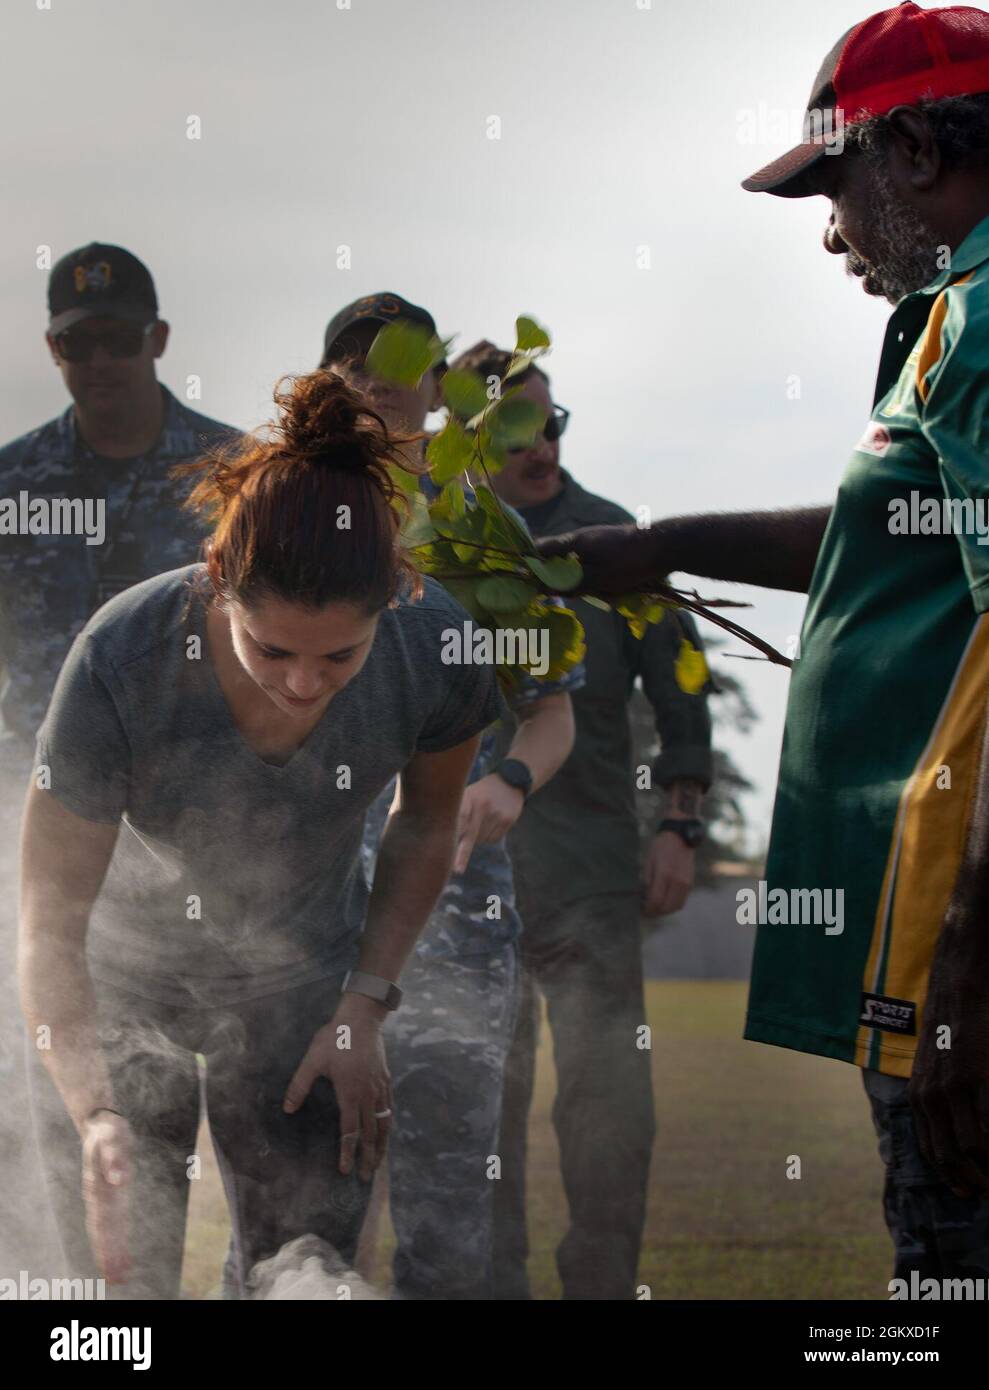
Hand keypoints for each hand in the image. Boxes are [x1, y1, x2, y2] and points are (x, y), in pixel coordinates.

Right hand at [80, 1110, 132, 1284]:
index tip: (112, 1265)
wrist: (99, 1123)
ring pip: (106, 1229)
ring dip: (111, 1252)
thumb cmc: (108, 1130)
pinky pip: (113, 1220)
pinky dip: (115, 1238)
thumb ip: (115, 1158)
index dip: (108, 1245)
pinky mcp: (111, 1194)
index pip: (105, 1223)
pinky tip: (119, 1253)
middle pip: (104, 1231)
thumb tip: (121, 1181)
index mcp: (101, 1189)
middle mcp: (100, 1197)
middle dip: (110, 1256)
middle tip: (117, 1279)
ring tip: (116, 1276)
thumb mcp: (113, 1137)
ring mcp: (103, 1197)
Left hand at [283, 994, 392, 1180]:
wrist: (362, 1017)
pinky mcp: (386, 1078)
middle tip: (366, 1176)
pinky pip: (390, 1107)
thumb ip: (299, 1085)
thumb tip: (286, 1108)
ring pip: (384, 1122)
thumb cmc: (335, 1037)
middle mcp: (368, 1094)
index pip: (350, 1130)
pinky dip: (389, 1124)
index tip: (345, 1170)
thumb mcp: (312, 1059)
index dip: (348, 1152)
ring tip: (379, 1162)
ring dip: (382, 1145)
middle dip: (368, 1156)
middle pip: (371, 1132)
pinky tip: (386, 1130)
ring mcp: (380, 1086)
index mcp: (350, 1092)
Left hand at [453, 775, 524, 873]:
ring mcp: (497, 813)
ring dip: (477, 838)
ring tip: (481, 822)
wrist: (510, 781)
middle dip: (462, 854)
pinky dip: (489, 837)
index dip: (453, 837)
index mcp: (469, 797)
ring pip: (481, 840)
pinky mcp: (508, 820)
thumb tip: (447, 839)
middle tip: (457, 870)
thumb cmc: (481, 792)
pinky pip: (493, 839)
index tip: (447, 851)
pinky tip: (491, 824)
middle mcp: (483, 806)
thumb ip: (458, 812)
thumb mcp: (468, 794)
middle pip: (471, 836)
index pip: (459, 819)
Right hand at [537, 522, 664, 595]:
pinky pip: (587, 560)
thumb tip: (540, 587)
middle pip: (554, 555)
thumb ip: (567, 583)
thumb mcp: (595, 579)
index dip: (527, 562)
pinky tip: (596, 586)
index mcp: (573, 542)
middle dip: (549, 573)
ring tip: (575, 592)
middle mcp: (581, 537)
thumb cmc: (628, 563)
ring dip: (569, 575)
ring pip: (572, 560)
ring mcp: (595, 540)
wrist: (663, 546)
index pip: (540, 549)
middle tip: (545, 592)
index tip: (519, 578)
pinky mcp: (608, 546)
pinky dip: (585, 573)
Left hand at [642, 832, 694, 916]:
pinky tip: (665, 900)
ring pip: (676, 906)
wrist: (680, 837)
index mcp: (665, 874)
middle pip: (667, 907)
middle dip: (656, 912)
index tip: (642, 911)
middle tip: (647, 912)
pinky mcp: (690, 883)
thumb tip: (645, 898)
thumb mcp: (648, 862)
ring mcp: (686, 883)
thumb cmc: (660, 847)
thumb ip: (648, 882)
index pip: (656, 900)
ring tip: (655, 907)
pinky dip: (673, 904)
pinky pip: (682, 900)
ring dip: (665, 910)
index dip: (648, 909)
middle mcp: (678, 881)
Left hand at [907, 924, 988, 1196]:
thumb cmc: (956, 1017)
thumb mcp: (938, 1058)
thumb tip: (956, 1116)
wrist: (962, 976)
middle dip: (975, 1182)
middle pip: (951, 1158)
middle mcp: (930, 1095)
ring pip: (974, 1150)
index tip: (970, 1193)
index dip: (952, 1177)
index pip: (932, 1151)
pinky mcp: (978, 1076)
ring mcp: (954, 1086)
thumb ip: (943, 1089)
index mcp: (919, 1093)